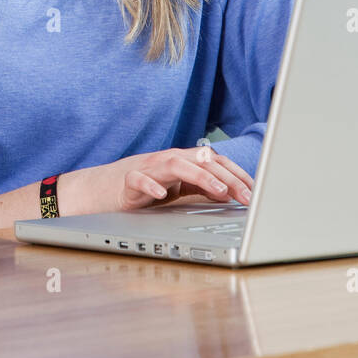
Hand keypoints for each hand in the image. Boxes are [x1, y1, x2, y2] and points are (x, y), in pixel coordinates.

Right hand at [74, 146, 254, 213]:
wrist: (102, 189)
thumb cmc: (143, 189)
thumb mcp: (178, 189)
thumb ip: (201, 189)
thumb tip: (229, 193)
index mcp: (184, 162)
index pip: (216, 162)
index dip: (237, 174)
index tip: (254, 191)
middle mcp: (169, 160)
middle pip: (203, 161)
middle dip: (227, 178)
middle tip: (246, 196)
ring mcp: (148, 168)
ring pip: (177, 164)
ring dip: (200, 176)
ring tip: (218, 191)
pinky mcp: (128, 180)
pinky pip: (139, 180)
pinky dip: (151, 186)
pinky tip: (162, 195)